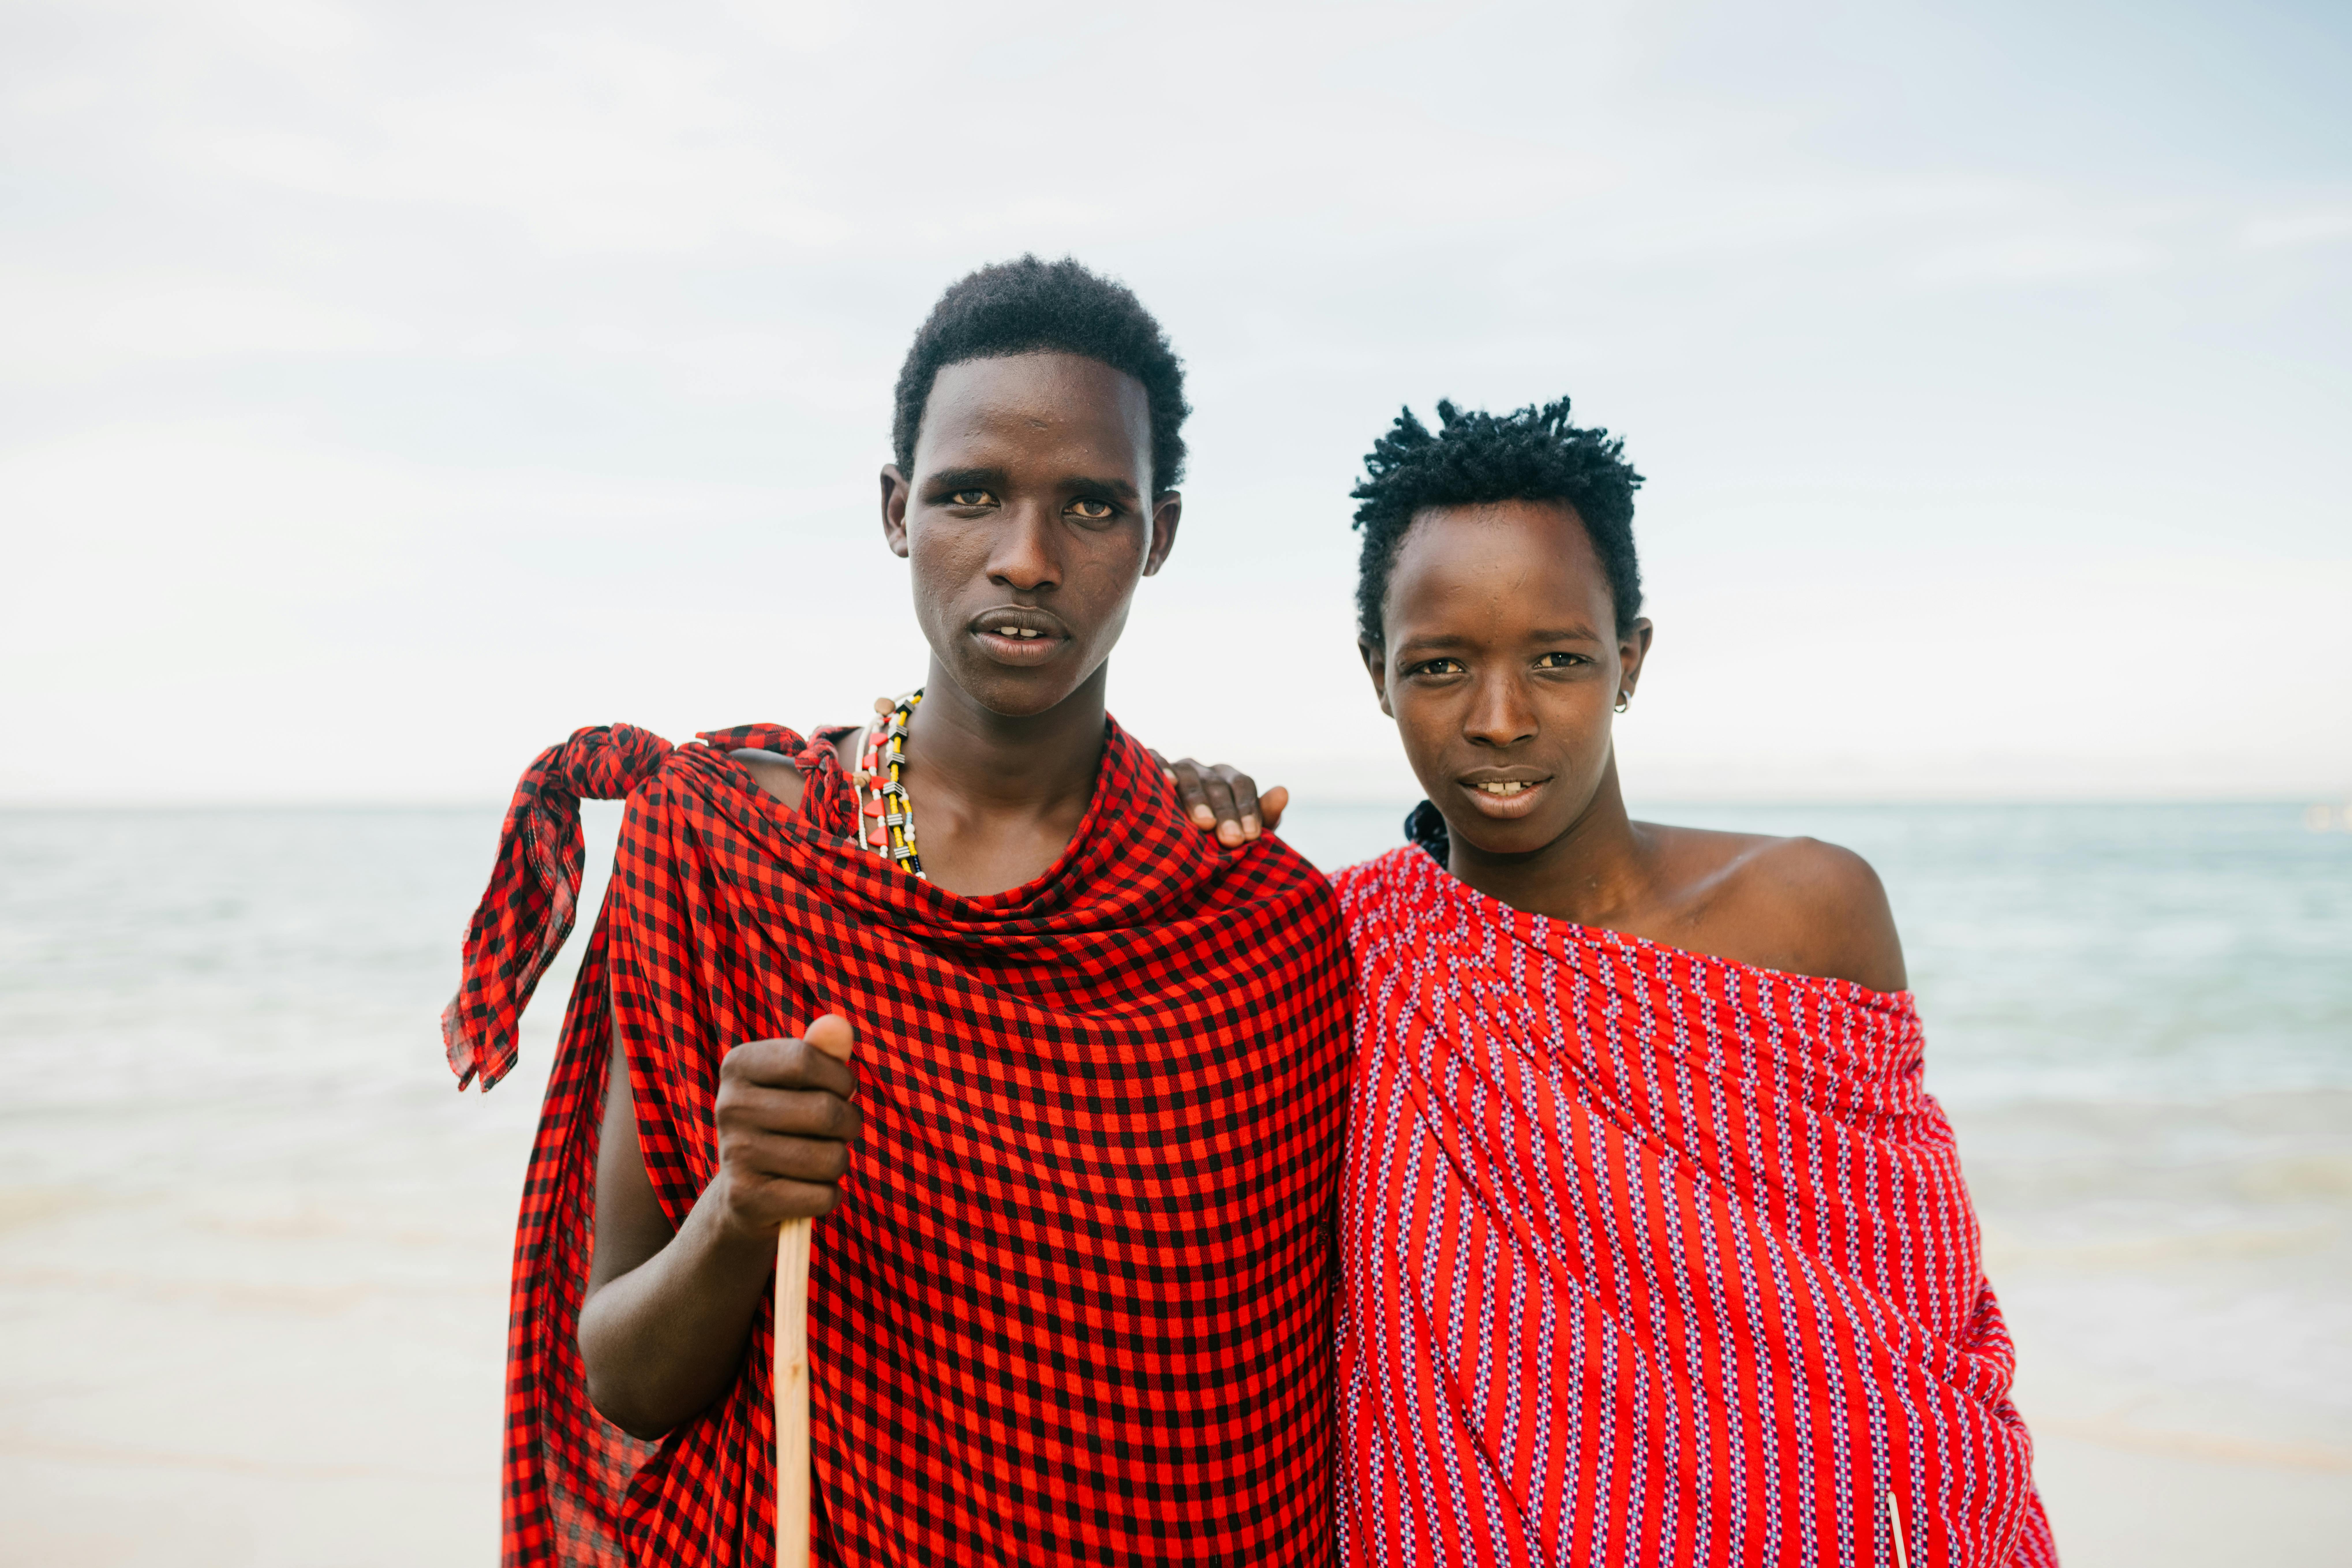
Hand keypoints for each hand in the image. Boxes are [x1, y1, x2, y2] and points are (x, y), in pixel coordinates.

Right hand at [710, 1014, 859, 1238]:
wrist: (744, 1195)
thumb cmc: (787, 1124)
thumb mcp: (803, 1082)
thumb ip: (824, 1051)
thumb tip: (839, 1025)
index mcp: (737, 1065)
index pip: (806, 1059)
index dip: (840, 1078)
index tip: (839, 1090)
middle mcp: (728, 1105)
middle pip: (827, 1111)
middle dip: (849, 1124)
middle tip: (834, 1132)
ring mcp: (734, 1154)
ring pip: (831, 1158)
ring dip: (838, 1162)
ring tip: (814, 1162)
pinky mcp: (747, 1199)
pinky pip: (823, 1195)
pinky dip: (828, 1195)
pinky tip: (803, 1191)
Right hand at [1150, 753, 1289, 847]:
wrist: (1171, 842)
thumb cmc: (1213, 839)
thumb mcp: (1240, 832)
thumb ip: (1262, 816)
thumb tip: (1283, 792)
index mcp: (1228, 780)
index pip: (1242, 786)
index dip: (1248, 810)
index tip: (1251, 837)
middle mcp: (1204, 771)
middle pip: (1217, 784)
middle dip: (1226, 813)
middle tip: (1232, 840)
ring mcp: (1177, 769)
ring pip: (1189, 775)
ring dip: (1197, 798)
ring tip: (1204, 824)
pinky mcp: (1150, 769)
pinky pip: (1155, 764)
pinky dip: (1161, 770)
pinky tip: (1167, 782)